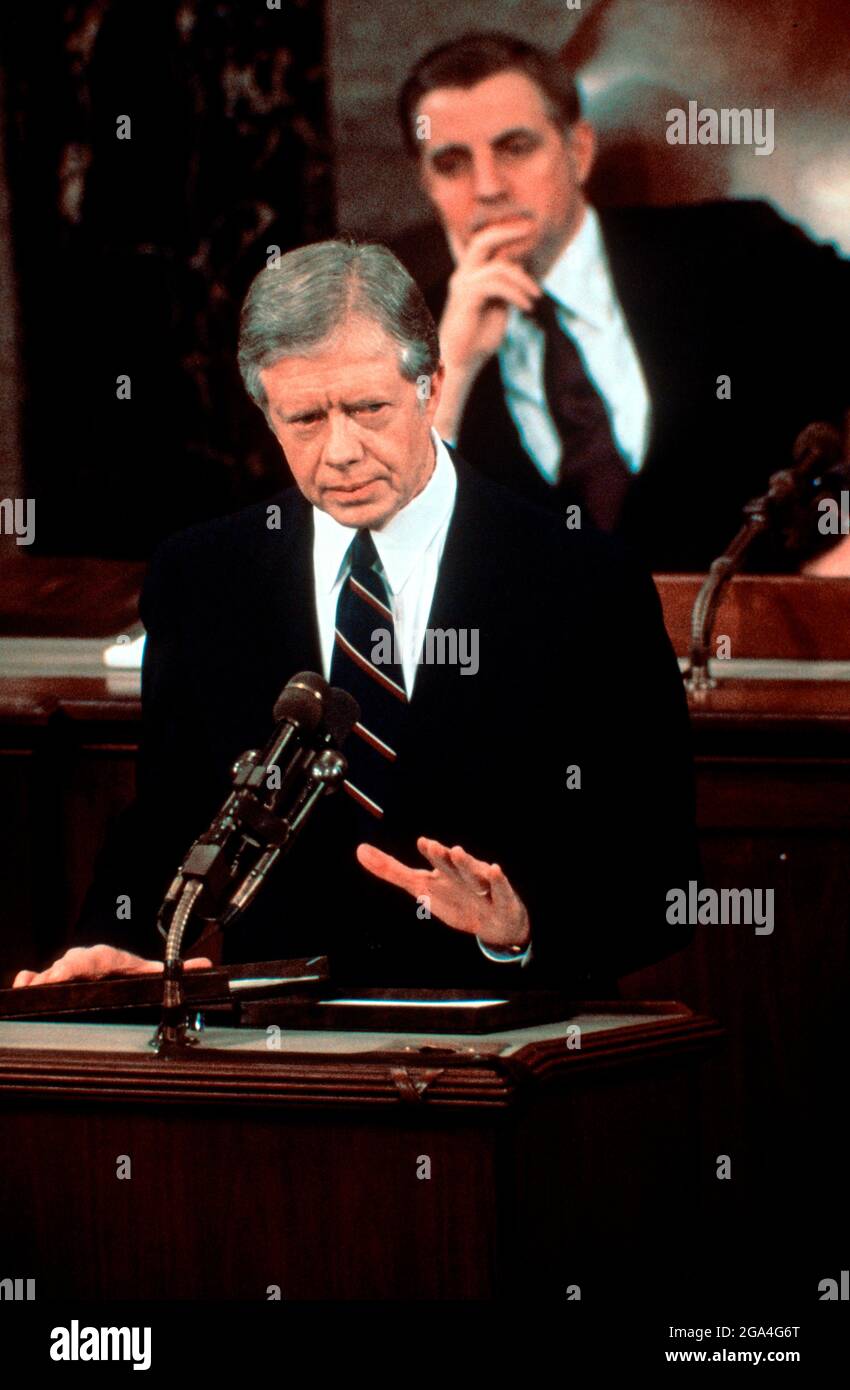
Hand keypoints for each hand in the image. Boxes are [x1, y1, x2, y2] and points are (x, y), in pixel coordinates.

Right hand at [12, 945, 212, 987]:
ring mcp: (64, 971)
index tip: (63, 975)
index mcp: (102, 959)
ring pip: (48, 974)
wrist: (106, 964)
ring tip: (28, 987)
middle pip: (64, 969)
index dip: (73, 968)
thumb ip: (174, 969)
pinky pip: (37, 980)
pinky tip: (23, 988)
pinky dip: (30, 983)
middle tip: (46, 985)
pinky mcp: (53, 982)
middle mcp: (80, 962)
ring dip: (39, 981)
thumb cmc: (122, 969)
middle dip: (54, 976)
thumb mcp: (147, 970)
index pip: (86, 962)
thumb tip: (205, 968)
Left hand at [356, 836, 530, 950]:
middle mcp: (463, 873)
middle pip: (453, 864)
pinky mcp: (502, 899)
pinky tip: (494, 869)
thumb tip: (360, 849)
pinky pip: (501, 889)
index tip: (422, 842)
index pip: (436, 860)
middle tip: (435, 846)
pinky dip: (497, 880)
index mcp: (445, 871)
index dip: (430, 852)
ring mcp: (483, 886)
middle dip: (444, 856)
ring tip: (458, 852)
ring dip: (467, 864)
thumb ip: (391, 870)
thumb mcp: (420, 886)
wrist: (494, 921)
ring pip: (475, 874)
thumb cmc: (455, 898)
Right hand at [440, 217, 540, 374]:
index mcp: (468, 275)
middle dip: (508, 231)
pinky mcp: (467, 299)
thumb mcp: (497, 307)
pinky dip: (516, 294)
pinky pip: (496, 286)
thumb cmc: (478, 339)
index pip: (483, 243)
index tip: (528, 228)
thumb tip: (523, 270)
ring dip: (523, 280)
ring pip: (498, 268)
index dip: (504, 231)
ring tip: (536, 296)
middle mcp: (462, 275)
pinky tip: (526, 307)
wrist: (460, 362)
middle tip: (532, 229)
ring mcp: (462, 286)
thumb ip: (506, 287)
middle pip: (483, 240)